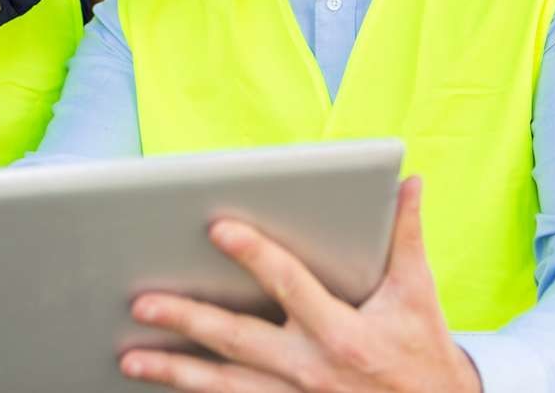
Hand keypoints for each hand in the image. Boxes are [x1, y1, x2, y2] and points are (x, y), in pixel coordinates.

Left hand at [120, 176, 480, 391]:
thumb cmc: (424, 354)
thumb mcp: (419, 295)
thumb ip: (407, 236)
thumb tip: (409, 182)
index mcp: (343, 332)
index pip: (290, 283)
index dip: (255, 253)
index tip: (217, 227)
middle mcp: (313, 370)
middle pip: (238, 340)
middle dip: (188, 321)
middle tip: (142, 302)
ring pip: (225, 386)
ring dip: (176, 371)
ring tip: (131, 357)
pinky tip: (163, 387)